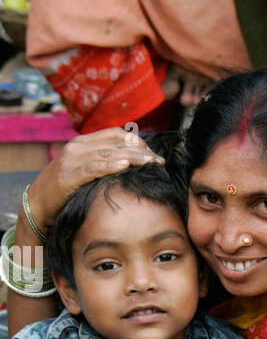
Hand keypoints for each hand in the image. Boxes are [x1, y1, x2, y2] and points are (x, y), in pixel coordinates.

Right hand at [27, 128, 162, 233]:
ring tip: (150, 163)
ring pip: (108, 153)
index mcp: (83, 142)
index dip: (138, 142)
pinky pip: (93, 168)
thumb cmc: (64, 190)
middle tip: (158, 162)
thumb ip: (102, 163)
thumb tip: (131, 164)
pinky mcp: (68, 175)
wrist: (36, 204)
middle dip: (141, 151)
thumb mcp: (84, 171)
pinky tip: (124, 166)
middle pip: (116, 143)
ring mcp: (72, 159)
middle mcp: (78, 146)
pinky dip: (109, 166)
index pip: (116, 134)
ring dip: (133, 158)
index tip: (154, 156)